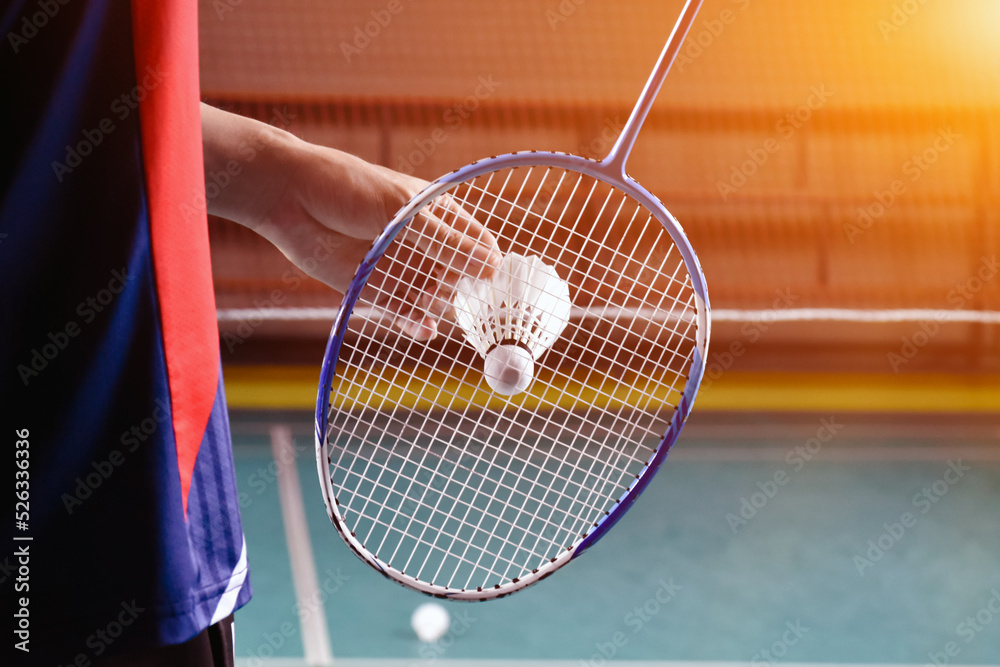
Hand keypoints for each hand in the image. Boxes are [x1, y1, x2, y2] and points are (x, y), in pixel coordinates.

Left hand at [201, 104, 500, 339]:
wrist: (288, 198)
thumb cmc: (348, 188)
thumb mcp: (404, 211)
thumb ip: (446, 242)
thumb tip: (491, 267)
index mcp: (437, 215)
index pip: (478, 245)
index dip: (491, 267)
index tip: (500, 291)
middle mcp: (423, 244)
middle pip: (459, 277)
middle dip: (468, 296)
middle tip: (478, 316)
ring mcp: (400, 267)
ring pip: (432, 297)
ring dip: (439, 309)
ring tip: (439, 314)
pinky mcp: (374, 289)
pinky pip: (403, 312)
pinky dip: (415, 323)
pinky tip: (423, 330)